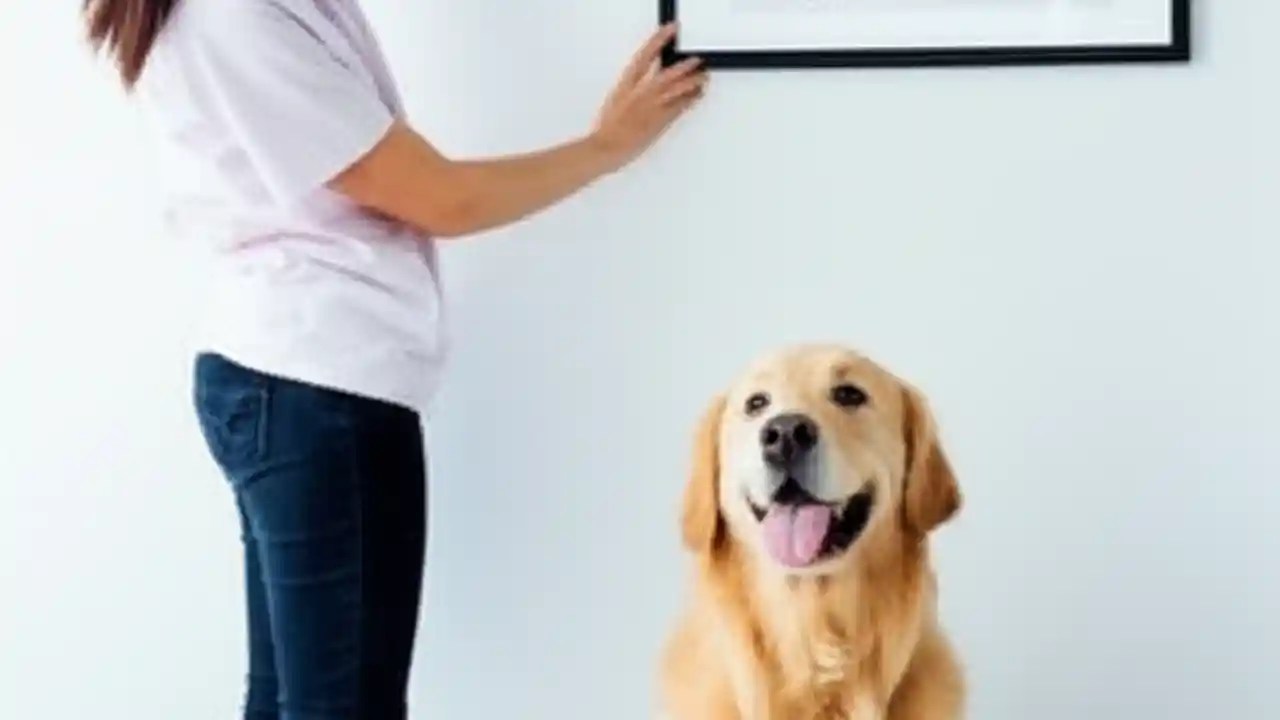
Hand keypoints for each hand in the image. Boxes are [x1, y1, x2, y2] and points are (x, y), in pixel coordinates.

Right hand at [590, 23, 707, 171]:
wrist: (607, 146)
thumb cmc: (610, 126)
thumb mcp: (618, 98)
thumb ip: (633, 87)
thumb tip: (649, 79)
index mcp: (626, 84)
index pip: (645, 55)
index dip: (659, 40)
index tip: (671, 30)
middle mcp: (640, 93)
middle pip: (666, 73)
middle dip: (684, 65)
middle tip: (697, 59)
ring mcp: (650, 107)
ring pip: (677, 89)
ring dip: (693, 81)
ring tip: (704, 77)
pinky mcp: (659, 121)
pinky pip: (679, 107)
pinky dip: (691, 99)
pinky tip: (698, 94)